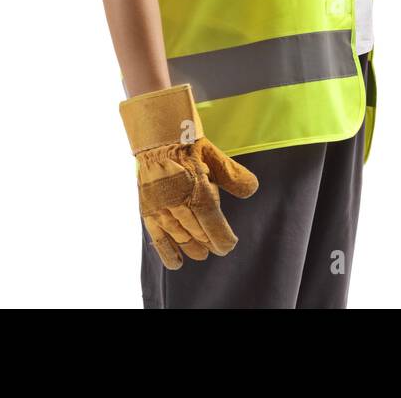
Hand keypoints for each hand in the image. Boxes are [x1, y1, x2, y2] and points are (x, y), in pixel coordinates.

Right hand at [120, 84, 259, 269]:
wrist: (156, 137)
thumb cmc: (189, 145)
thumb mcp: (215, 155)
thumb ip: (234, 176)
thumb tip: (253, 190)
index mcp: (198, 190)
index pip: (213, 224)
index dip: (223, 239)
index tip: (230, 245)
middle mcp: (179, 203)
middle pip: (198, 233)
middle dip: (210, 242)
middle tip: (217, 247)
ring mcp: (162, 208)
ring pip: (180, 237)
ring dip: (192, 247)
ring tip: (201, 253)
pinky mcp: (148, 210)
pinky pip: (158, 237)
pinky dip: (167, 252)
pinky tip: (177, 263)